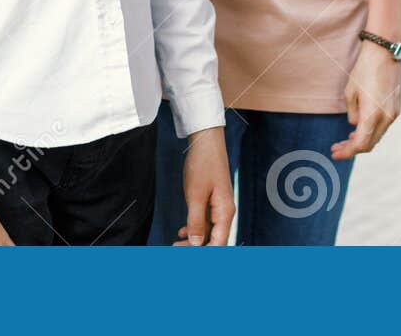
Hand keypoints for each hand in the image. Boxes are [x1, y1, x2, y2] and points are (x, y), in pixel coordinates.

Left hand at [172, 126, 233, 245]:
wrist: (206, 142)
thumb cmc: (203, 165)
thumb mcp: (195, 195)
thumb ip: (196, 221)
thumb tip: (196, 244)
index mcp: (224, 213)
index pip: (218, 244)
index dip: (204, 254)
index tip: (186, 257)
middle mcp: (224, 212)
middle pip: (214, 241)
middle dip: (196, 249)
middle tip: (176, 250)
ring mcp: (218, 207)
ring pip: (208, 232)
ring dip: (193, 240)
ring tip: (176, 243)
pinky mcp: (211, 201)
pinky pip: (205, 222)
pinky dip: (193, 229)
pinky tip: (182, 232)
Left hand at [333, 39, 400, 159]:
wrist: (386, 52)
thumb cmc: (364, 69)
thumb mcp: (350, 92)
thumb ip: (352, 113)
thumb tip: (354, 124)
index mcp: (372, 115)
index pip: (359, 144)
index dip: (346, 152)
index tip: (334, 153)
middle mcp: (386, 118)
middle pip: (369, 143)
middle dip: (352, 148)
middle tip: (337, 148)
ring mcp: (394, 113)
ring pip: (377, 136)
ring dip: (362, 140)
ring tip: (346, 139)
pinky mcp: (396, 108)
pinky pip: (383, 126)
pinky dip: (371, 130)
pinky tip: (359, 127)